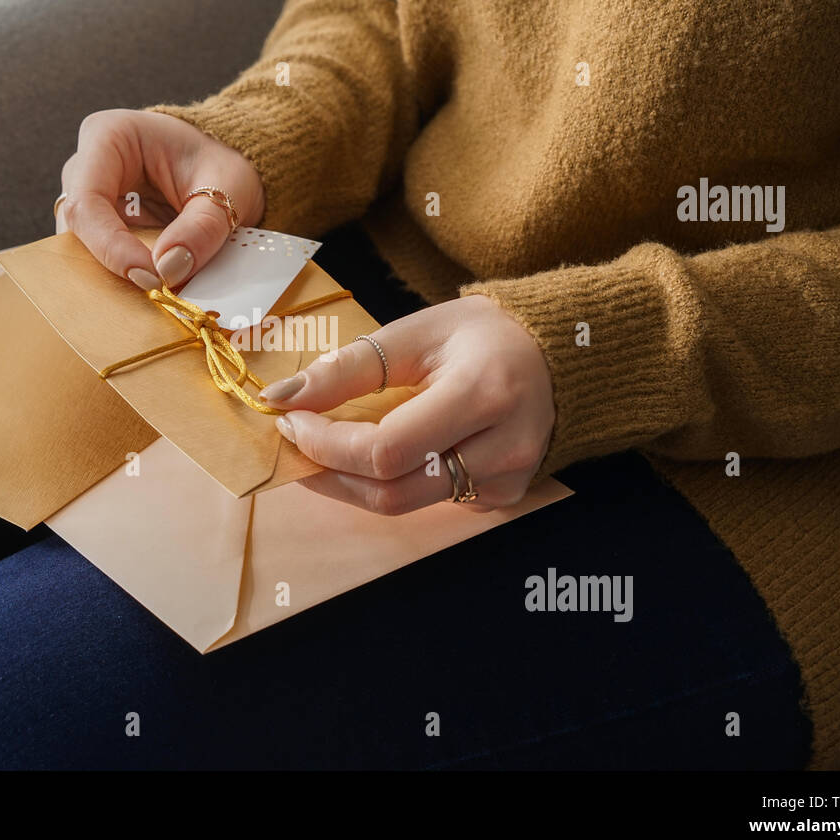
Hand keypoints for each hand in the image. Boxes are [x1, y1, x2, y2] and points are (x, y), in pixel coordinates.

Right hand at [57, 109, 263, 289]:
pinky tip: (154, 285)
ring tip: (157, 290)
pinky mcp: (100, 226)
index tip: (151, 278)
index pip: (87, 201)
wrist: (226, 169)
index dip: (111, 246)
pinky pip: (99, 257)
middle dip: (111, 265)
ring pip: (81, 247)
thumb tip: (168, 271)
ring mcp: (89, 198)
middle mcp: (86, 166)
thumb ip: (202, 227)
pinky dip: (124, 276)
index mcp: (108, 136)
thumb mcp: (228, 188)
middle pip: (77, 228)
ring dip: (115, 274)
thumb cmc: (223, 163)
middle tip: (156, 291)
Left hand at [261, 295, 555, 513]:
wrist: (556, 354)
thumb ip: (348, 368)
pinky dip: (390, 483)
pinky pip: (429, 503)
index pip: (387, 449)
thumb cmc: (483, 335)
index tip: (292, 418)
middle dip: (330, 471)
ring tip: (326, 448)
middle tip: (297, 439)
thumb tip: (282, 398)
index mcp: (483, 394)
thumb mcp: (414, 333)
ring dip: (351, 482)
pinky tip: (378, 454)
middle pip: (391, 491)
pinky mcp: (502, 498)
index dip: (327, 444)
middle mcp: (503, 448)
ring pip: (404, 505)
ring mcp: (508, 480)